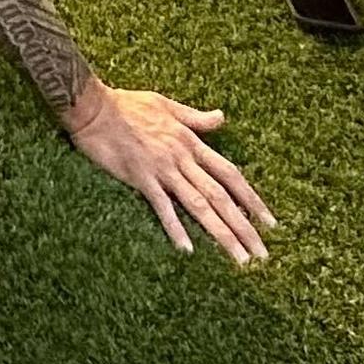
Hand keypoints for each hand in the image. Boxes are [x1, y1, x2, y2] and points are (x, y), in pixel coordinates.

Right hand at [63, 81, 276, 262]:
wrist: (94, 106)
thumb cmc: (128, 103)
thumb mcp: (167, 104)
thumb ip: (196, 118)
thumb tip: (222, 118)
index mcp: (191, 142)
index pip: (230, 174)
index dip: (251, 199)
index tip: (268, 222)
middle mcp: (182, 157)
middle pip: (221, 196)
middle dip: (244, 227)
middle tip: (263, 255)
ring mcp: (163, 169)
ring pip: (199, 205)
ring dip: (221, 234)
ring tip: (239, 260)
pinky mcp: (141, 178)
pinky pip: (162, 207)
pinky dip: (176, 228)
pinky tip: (188, 250)